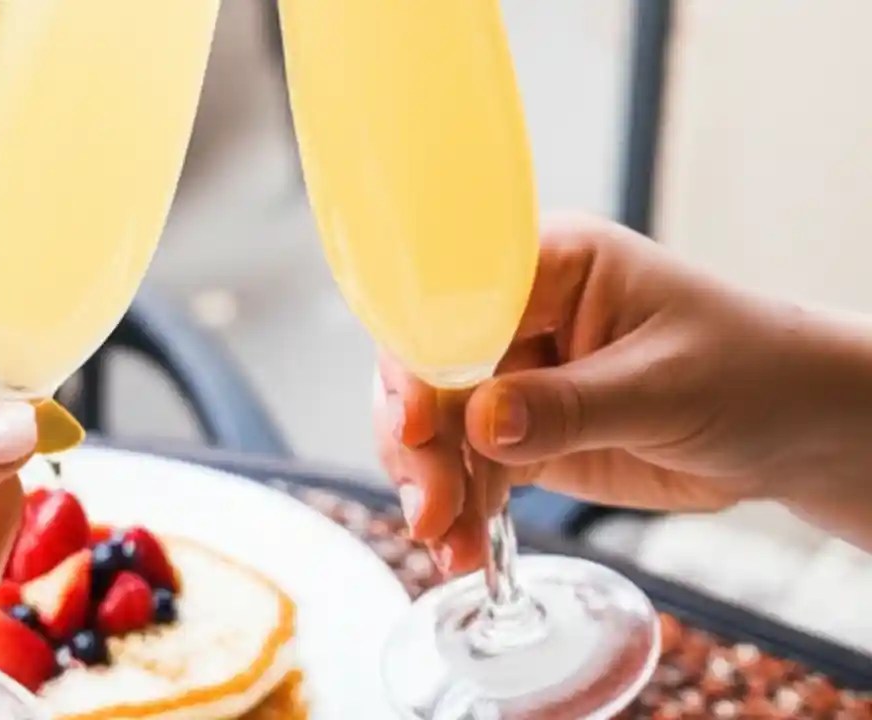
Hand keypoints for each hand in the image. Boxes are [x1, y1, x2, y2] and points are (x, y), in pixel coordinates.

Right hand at [375, 214, 871, 572]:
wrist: (793, 431)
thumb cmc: (751, 372)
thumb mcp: (665, 385)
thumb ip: (571, 405)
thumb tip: (482, 424)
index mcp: (551, 266)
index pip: (453, 300)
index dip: (419, 356)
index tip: (412, 421)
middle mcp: (517, 315)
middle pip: (428, 369)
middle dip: (418, 442)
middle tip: (430, 508)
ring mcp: (515, 376)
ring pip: (437, 427)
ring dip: (434, 487)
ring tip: (448, 545)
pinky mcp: (521, 434)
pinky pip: (470, 469)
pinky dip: (461, 511)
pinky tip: (463, 549)